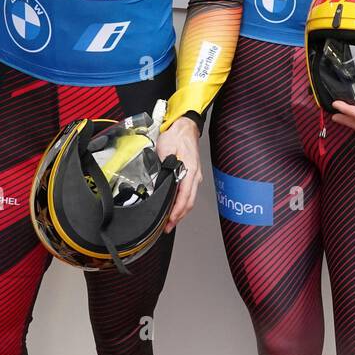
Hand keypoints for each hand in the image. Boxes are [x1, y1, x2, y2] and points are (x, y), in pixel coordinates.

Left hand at [156, 116, 201, 232]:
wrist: (185, 127)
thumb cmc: (176, 136)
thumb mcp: (165, 151)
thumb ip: (163, 168)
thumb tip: (158, 182)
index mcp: (190, 170)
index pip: (185, 197)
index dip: (176, 212)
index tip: (169, 221)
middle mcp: (195, 175)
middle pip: (189, 202)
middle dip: (178, 217)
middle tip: (167, 227)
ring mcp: (196, 175)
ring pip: (190, 199)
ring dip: (181, 212)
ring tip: (170, 221)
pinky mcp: (193, 174)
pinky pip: (189, 193)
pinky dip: (183, 203)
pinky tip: (176, 207)